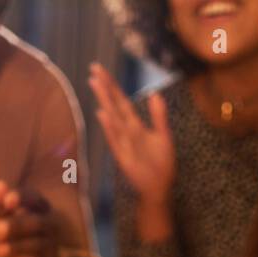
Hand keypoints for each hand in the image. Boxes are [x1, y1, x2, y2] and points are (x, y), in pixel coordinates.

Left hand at [0, 180, 56, 256]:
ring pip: (37, 244)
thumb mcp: (4, 218)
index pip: (34, 198)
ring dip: (16, 247)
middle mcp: (49, 225)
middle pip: (37, 222)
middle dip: (16, 225)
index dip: (22, 198)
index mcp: (39, 207)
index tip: (7, 201)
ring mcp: (50, 246)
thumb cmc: (15, 233)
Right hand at [88, 62, 174, 210]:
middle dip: (104, 87)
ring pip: (112, 118)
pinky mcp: (123, 157)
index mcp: (135, 125)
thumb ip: (158, 115)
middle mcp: (126, 131)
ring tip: (95, 83)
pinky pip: (115, 139)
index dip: (112, 85)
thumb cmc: (160, 164)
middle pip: (114, 105)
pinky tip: (103, 114)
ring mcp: (123, 143)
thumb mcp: (163, 135)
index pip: (121, 101)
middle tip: (94, 69)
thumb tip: (154, 93)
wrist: (159, 188)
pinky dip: (109, 127)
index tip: (101, 70)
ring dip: (104, 101)